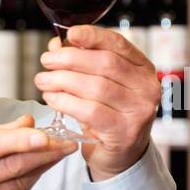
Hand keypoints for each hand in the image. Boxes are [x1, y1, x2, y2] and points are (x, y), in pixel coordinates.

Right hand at [0, 114, 77, 189]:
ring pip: (21, 182)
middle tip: (66, 143)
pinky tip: (37, 172)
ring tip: (57, 154)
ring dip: (42, 167)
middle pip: (14, 165)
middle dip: (45, 153)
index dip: (22, 140)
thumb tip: (27, 122)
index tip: (46, 135)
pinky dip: (30, 183)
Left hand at [33, 25, 160, 180]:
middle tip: (46, 61)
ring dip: (63, 81)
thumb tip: (55, 45)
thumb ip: (80, 64)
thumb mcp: (98, 86)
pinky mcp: (124, 131)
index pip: (119, 45)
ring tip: (43, 80)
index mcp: (143, 69)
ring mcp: (139, 110)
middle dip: (70, 59)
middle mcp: (146, 87)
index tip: (69, 34)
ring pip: (96, 87)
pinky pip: (90, 111)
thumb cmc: (108, 116)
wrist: (120, 156)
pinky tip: (51, 99)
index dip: (93, 36)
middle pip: (105, 64)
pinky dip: (66, 102)